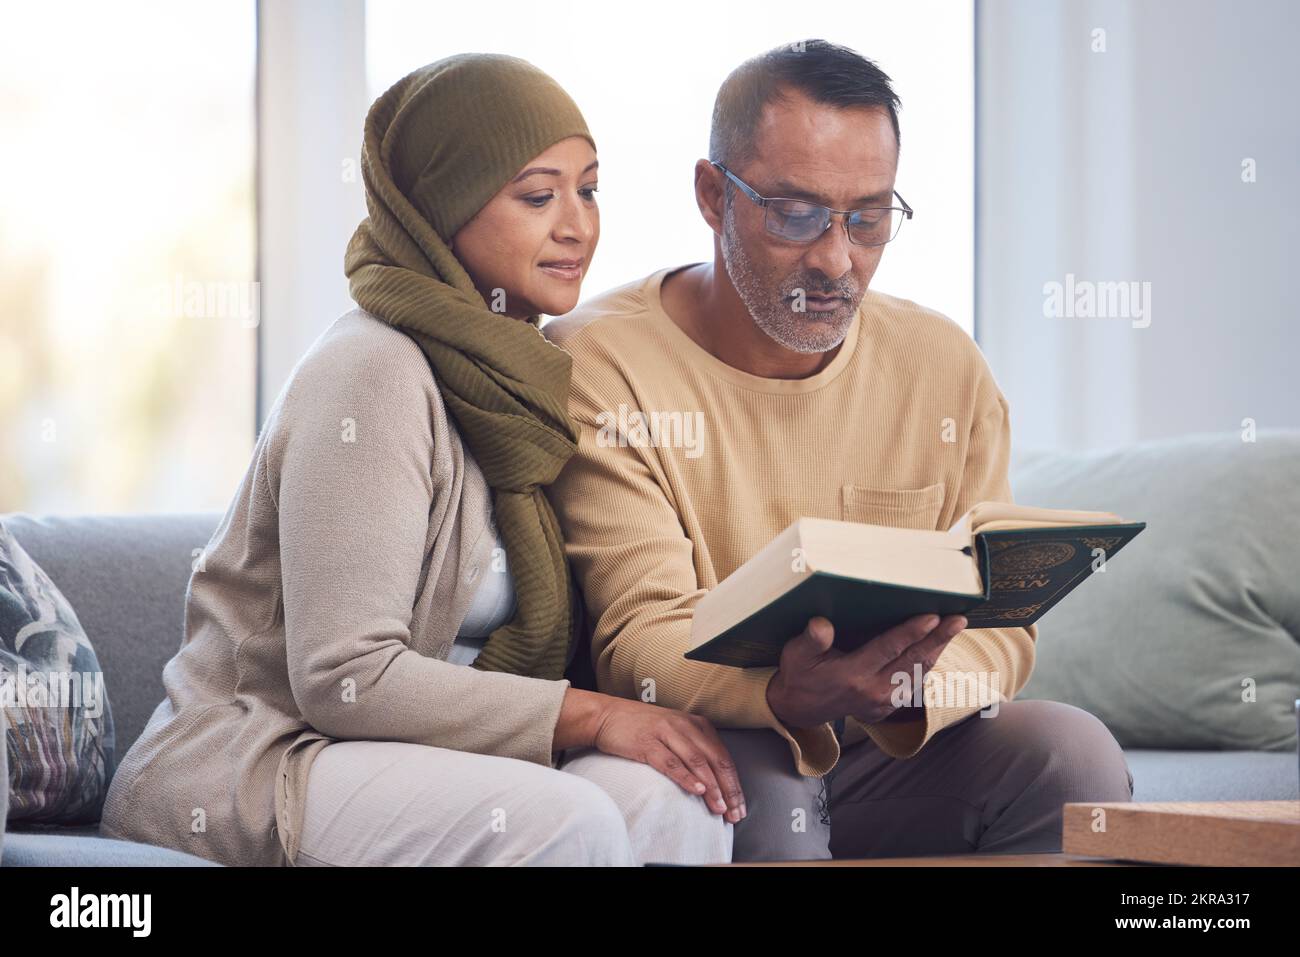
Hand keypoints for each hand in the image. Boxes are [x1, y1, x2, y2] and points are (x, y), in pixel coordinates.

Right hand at [555, 689, 745, 821]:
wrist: (607, 715)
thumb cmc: (642, 729)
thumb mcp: (675, 733)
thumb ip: (695, 750)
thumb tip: (716, 784)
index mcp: (697, 724)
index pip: (723, 757)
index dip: (734, 784)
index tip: (739, 807)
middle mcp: (685, 725)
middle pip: (715, 760)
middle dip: (728, 790)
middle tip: (734, 813)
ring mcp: (666, 732)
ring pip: (697, 762)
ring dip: (712, 787)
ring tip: (719, 808)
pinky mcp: (647, 742)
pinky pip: (671, 762)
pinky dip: (686, 777)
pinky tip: (697, 790)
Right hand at [765, 613, 967, 728]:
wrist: (798, 710)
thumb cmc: (799, 674)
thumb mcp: (796, 654)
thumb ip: (812, 640)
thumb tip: (822, 624)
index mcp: (852, 676)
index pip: (888, 650)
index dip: (911, 632)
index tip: (932, 616)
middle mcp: (872, 692)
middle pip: (912, 662)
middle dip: (938, 639)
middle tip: (958, 619)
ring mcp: (882, 704)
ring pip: (918, 674)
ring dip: (937, 651)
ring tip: (953, 628)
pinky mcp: (886, 709)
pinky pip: (913, 685)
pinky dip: (926, 665)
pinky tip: (935, 648)